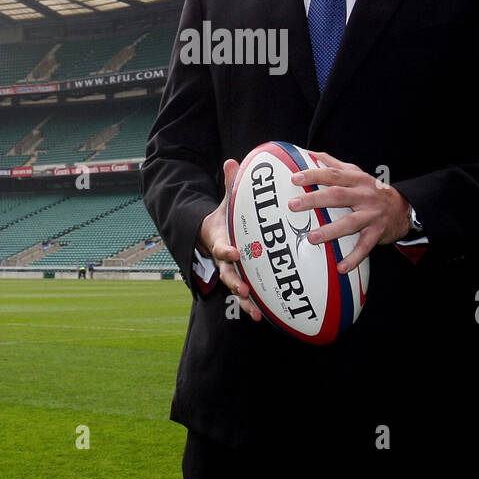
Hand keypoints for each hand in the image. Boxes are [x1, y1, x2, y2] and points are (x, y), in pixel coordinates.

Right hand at [199, 158, 262, 321]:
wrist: (212, 234)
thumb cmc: (225, 217)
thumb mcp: (225, 201)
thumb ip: (230, 185)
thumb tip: (231, 160)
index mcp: (220, 241)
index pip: (221, 247)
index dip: (226, 250)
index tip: (234, 251)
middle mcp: (224, 261)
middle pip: (227, 275)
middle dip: (235, 283)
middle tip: (245, 290)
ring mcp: (232, 273)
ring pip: (236, 290)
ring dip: (245, 302)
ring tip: (256, 313)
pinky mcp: (241, 281)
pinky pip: (247, 297)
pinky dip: (254, 307)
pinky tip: (266, 318)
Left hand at [286, 151, 410, 273]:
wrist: (404, 208)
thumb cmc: (373, 190)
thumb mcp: (357, 173)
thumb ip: (335, 165)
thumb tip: (311, 154)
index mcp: (356, 179)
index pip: (333, 174)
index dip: (314, 175)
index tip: (295, 178)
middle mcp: (364, 195)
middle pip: (337, 196)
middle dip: (314, 200)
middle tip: (294, 205)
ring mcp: (371, 215)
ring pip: (350, 223)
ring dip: (330, 231)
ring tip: (312, 238)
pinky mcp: (377, 232)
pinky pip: (365, 246)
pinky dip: (353, 257)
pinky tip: (341, 267)